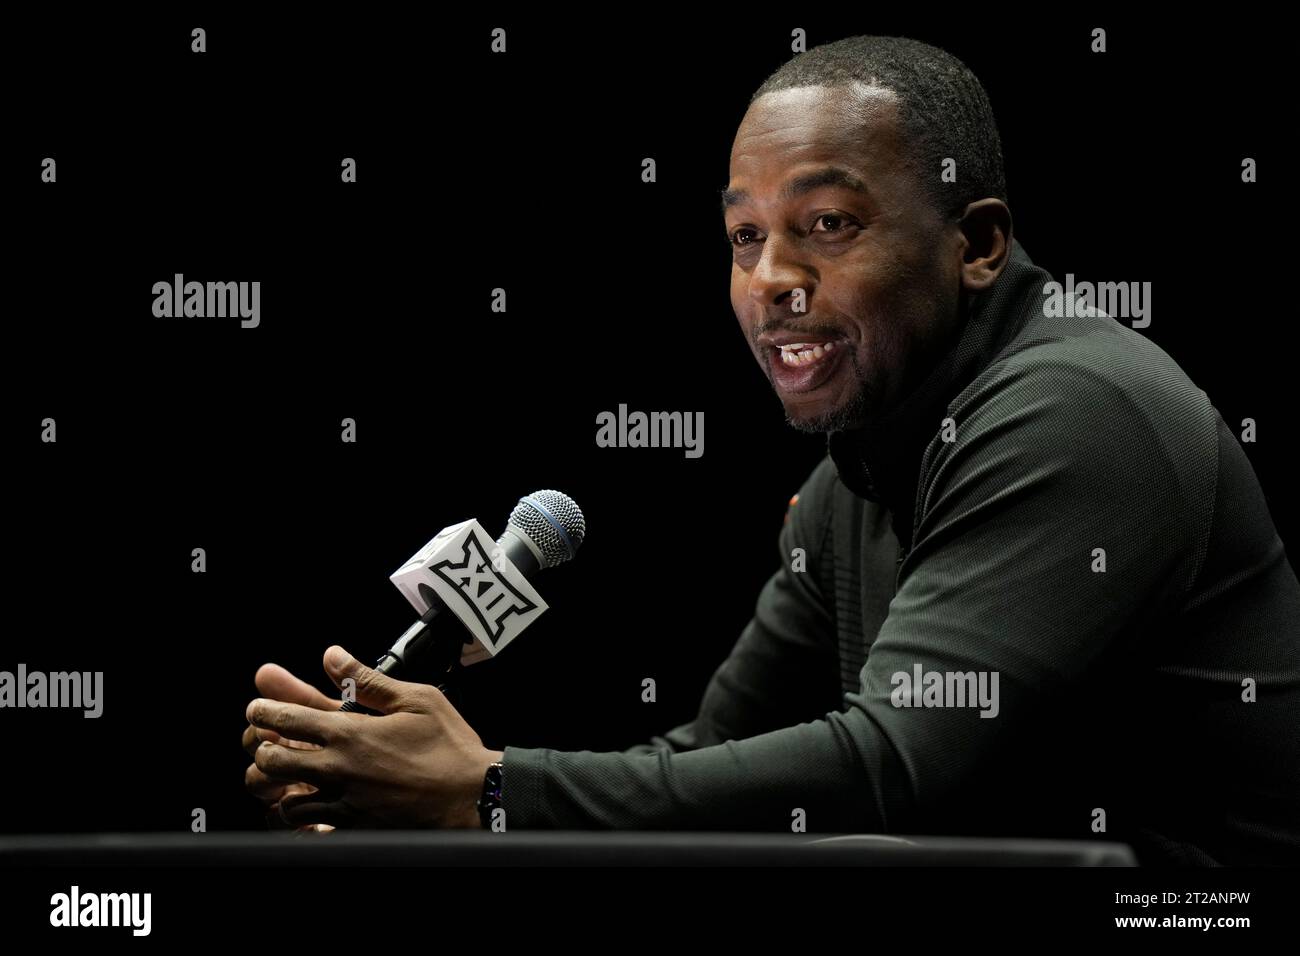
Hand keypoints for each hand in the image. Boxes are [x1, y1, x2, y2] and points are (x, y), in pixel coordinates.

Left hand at [246, 645, 504, 828]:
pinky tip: (305, 806)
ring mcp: (344, 803)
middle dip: (262, 747)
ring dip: (276, 786)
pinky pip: (308, 827)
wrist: (474, 798)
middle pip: (270, 761)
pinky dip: (299, 816)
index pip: (286, 718)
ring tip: (280, 777)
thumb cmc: (450, 747)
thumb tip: (334, 657)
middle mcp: (338, 769)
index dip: (264, 709)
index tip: (257, 707)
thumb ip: (368, 679)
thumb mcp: (416, 699)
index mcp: (350, 733)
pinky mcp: (354, 827)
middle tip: (265, 741)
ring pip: (282, 800)